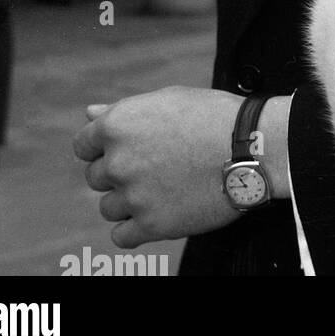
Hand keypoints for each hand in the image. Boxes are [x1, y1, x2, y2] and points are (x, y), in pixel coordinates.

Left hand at [72, 87, 242, 248]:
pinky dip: (135, 228)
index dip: (102, 147)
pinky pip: (121, 236)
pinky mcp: (150, 226)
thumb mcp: (168, 99)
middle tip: (154, 167)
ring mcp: (133, 196)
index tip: (126, 149)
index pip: (82, 145)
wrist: (252, 147)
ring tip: (163, 188)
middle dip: (119, 173)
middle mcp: (118, 161)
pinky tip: (158, 212)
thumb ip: (123, 110)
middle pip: (96, 178)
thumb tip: (90, 114)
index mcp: (118, 125)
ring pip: (108, 208)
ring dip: (129, 201)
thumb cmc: (213, 116)